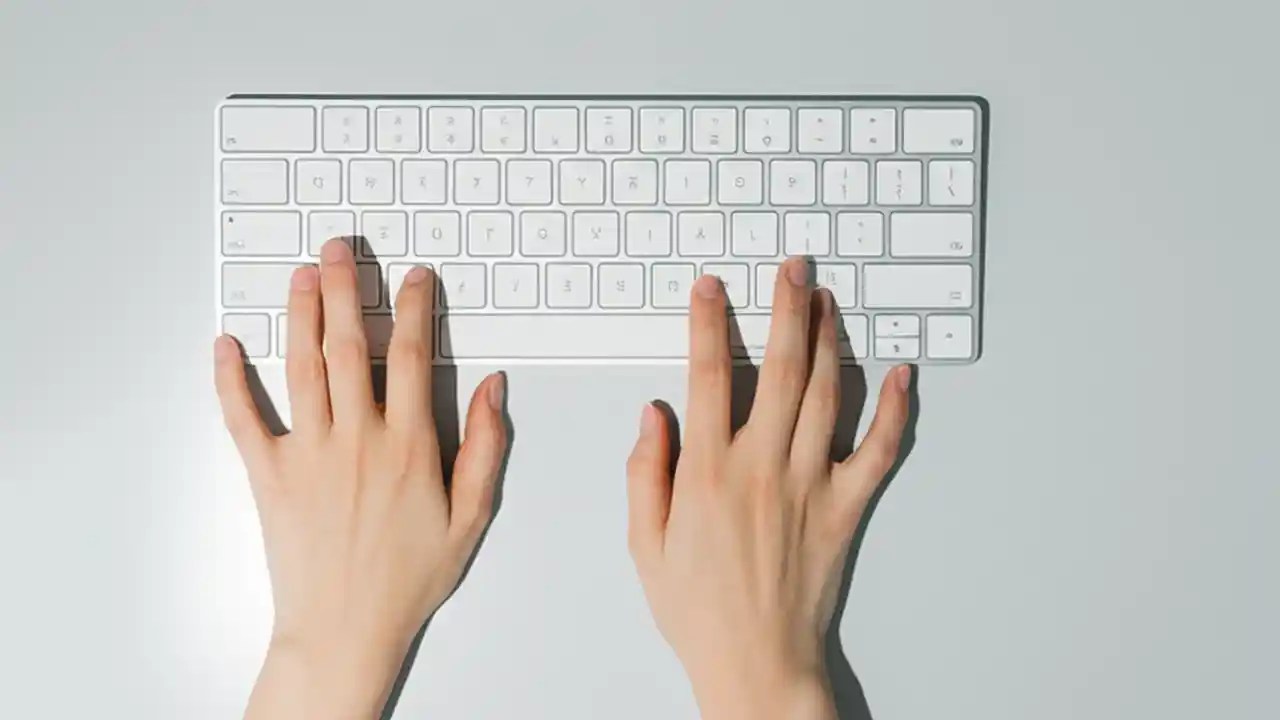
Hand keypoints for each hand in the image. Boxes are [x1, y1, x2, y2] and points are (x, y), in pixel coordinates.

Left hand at [214, 239, 508, 719]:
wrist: (346, 629)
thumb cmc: (409, 578)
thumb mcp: (470, 516)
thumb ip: (486, 448)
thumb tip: (495, 388)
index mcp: (409, 447)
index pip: (413, 358)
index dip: (415, 309)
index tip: (415, 278)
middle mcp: (357, 439)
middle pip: (350, 347)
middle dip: (346, 290)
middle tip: (339, 249)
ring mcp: (308, 454)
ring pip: (302, 367)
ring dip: (299, 314)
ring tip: (299, 274)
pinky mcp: (268, 476)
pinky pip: (243, 418)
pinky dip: (230, 380)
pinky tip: (225, 344)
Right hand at [626, 257, 911, 719]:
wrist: (755, 661)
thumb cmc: (698, 608)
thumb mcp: (645, 543)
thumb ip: (644, 473)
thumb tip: (655, 413)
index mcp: (708, 472)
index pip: (709, 376)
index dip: (708, 323)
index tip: (711, 287)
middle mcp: (762, 467)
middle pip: (781, 369)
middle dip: (785, 309)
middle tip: (792, 269)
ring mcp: (809, 484)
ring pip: (827, 394)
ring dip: (829, 339)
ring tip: (826, 299)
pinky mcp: (845, 507)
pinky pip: (878, 450)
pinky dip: (894, 409)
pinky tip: (901, 373)